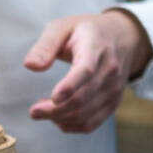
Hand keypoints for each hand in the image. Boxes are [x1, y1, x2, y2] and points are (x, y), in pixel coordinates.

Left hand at [23, 9, 151, 133]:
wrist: (123, 37)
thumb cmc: (86, 32)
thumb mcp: (62, 27)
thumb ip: (45, 46)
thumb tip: (29, 65)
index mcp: (95, 47)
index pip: (85, 70)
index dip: (70, 86)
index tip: (53, 98)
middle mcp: (109, 70)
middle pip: (81, 99)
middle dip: (54, 110)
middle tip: (33, 111)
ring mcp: (113, 89)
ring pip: (84, 115)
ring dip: (59, 118)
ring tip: (41, 110)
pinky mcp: (112, 103)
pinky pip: (90, 124)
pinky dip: (70, 125)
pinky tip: (57, 117)